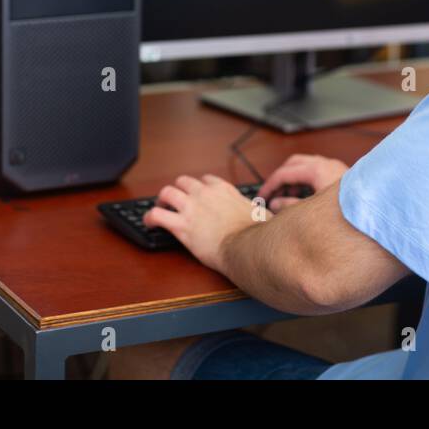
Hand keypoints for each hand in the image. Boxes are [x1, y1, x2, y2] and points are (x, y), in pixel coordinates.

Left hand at [144, 174, 263, 272]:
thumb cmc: (257, 235)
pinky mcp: (181, 225)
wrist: (247, 249)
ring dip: (162, 200)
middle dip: (178, 190)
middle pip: (183, 181)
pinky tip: (149, 224)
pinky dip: (150, 218)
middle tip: (175, 201)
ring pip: (166, 192)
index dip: (199, 187)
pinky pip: (156, 215)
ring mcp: (191, 208)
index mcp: (224, 190)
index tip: (198, 194)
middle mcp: (205, 194)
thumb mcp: (265, 215)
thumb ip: (264, 210)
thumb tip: (279, 212)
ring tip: (160, 208)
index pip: (206, 180)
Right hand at [258, 154, 347, 211]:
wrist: (376, 210)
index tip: (262, 196)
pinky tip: (304, 198)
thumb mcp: (312, 211)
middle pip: (293, 163)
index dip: (269, 185)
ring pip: (305, 166)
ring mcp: (334, 168)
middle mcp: (326, 164)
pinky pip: (316, 172)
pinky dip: (305, 181)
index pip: (284, 172)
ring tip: (286, 199)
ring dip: (293, 180)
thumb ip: (289, 207)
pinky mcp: (340, 175)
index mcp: (317, 169)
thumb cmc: (350, 211)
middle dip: (280, 178)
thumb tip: (275, 205)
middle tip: (271, 194)